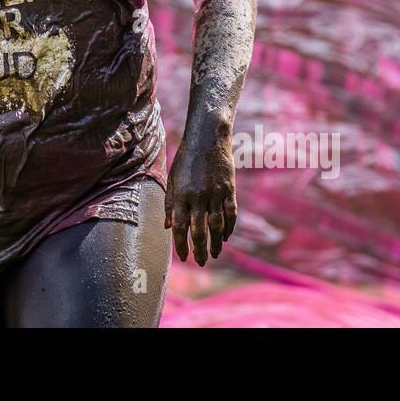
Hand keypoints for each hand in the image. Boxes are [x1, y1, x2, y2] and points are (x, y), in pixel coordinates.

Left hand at [165, 132, 236, 263]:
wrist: (207, 138)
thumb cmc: (186, 159)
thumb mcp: (173, 178)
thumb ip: (171, 203)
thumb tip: (168, 227)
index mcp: (181, 194)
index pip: (180, 226)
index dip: (181, 244)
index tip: (183, 257)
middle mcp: (198, 196)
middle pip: (199, 230)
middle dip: (200, 249)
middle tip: (201, 262)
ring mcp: (215, 193)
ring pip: (217, 225)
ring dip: (216, 243)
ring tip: (214, 254)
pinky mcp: (229, 189)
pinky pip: (231, 213)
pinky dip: (229, 227)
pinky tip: (226, 237)